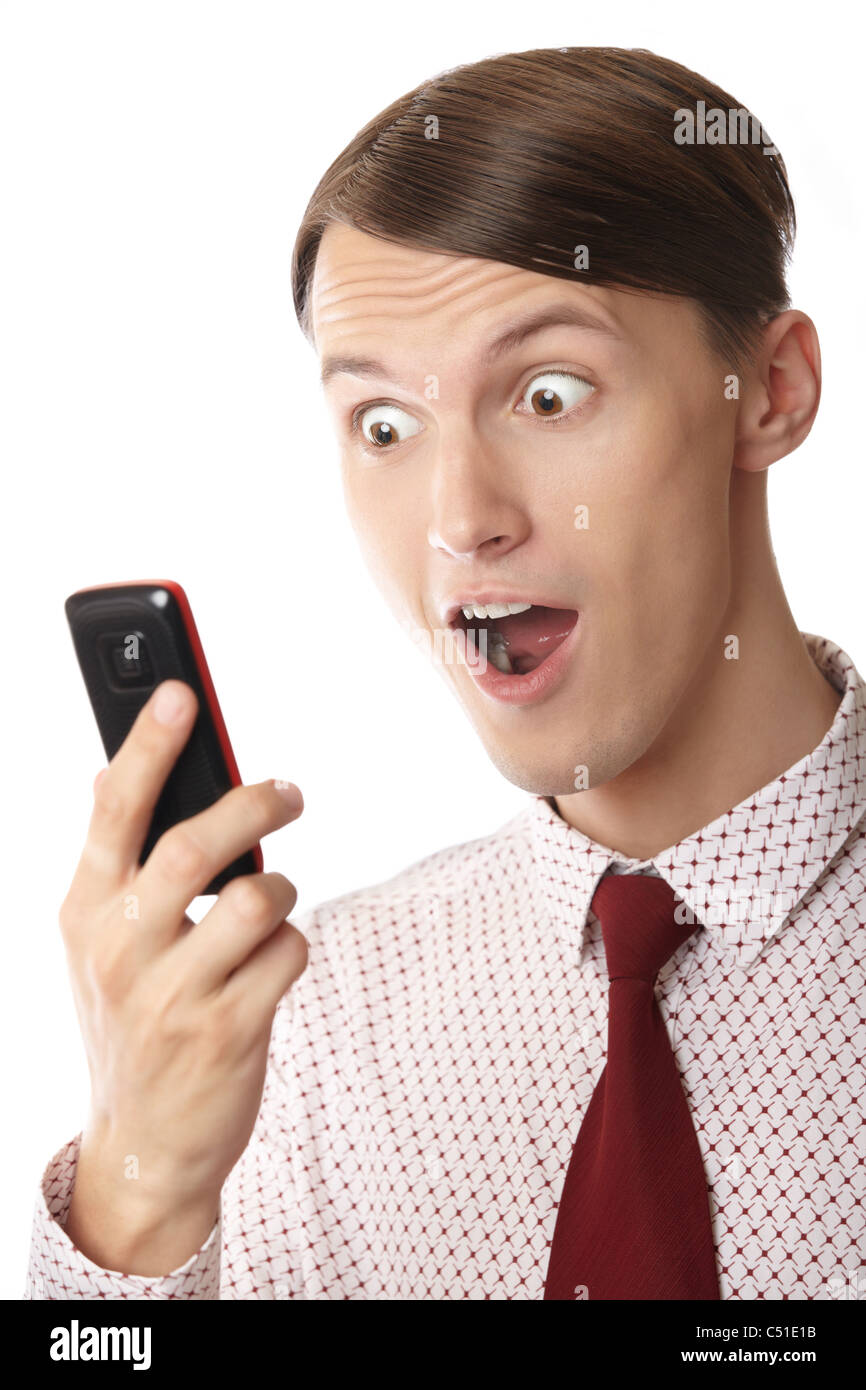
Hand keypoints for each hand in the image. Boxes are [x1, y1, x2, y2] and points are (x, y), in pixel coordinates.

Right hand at [59, 679, 306, 1273]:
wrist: (142, 1147)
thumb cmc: (130, 1023)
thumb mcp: (94, 946)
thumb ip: (109, 862)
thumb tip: (105, 772)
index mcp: (84, 913)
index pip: (112, 813)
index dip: (147, 746)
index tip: (181, 692)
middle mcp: (120, 949)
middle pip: (192, 846)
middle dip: (251, 803)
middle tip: (288, 791)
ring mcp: (171, 995)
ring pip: (256, 898)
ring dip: (280, 890)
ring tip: (269, 907)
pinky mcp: (226, 1032)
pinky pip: (289, 951)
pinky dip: (293, 947)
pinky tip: (270, 969)